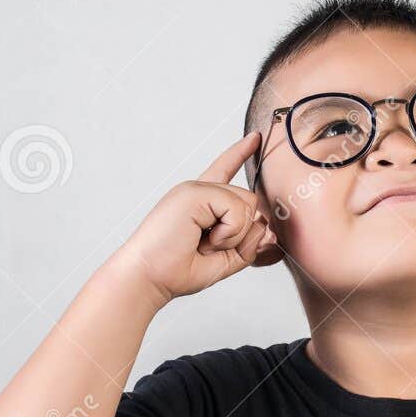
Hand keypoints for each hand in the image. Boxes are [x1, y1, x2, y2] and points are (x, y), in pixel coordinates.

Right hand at [110, 131, 281, 304]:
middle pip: (249, 200)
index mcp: (201, 202)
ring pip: (248, 203)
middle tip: (210, 248)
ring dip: (235, 234)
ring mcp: (195, 189)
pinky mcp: (194, 193)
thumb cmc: (178, 271)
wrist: (149, 278)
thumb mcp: (226, 259)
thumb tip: (266, 226)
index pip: (224, 171)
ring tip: (206, 245)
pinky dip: (229, 232)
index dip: (239, 154)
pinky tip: (205, 241)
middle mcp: (198, 191)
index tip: (255, 138)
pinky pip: (236, 209)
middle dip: (242, 232)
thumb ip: (249, 242)